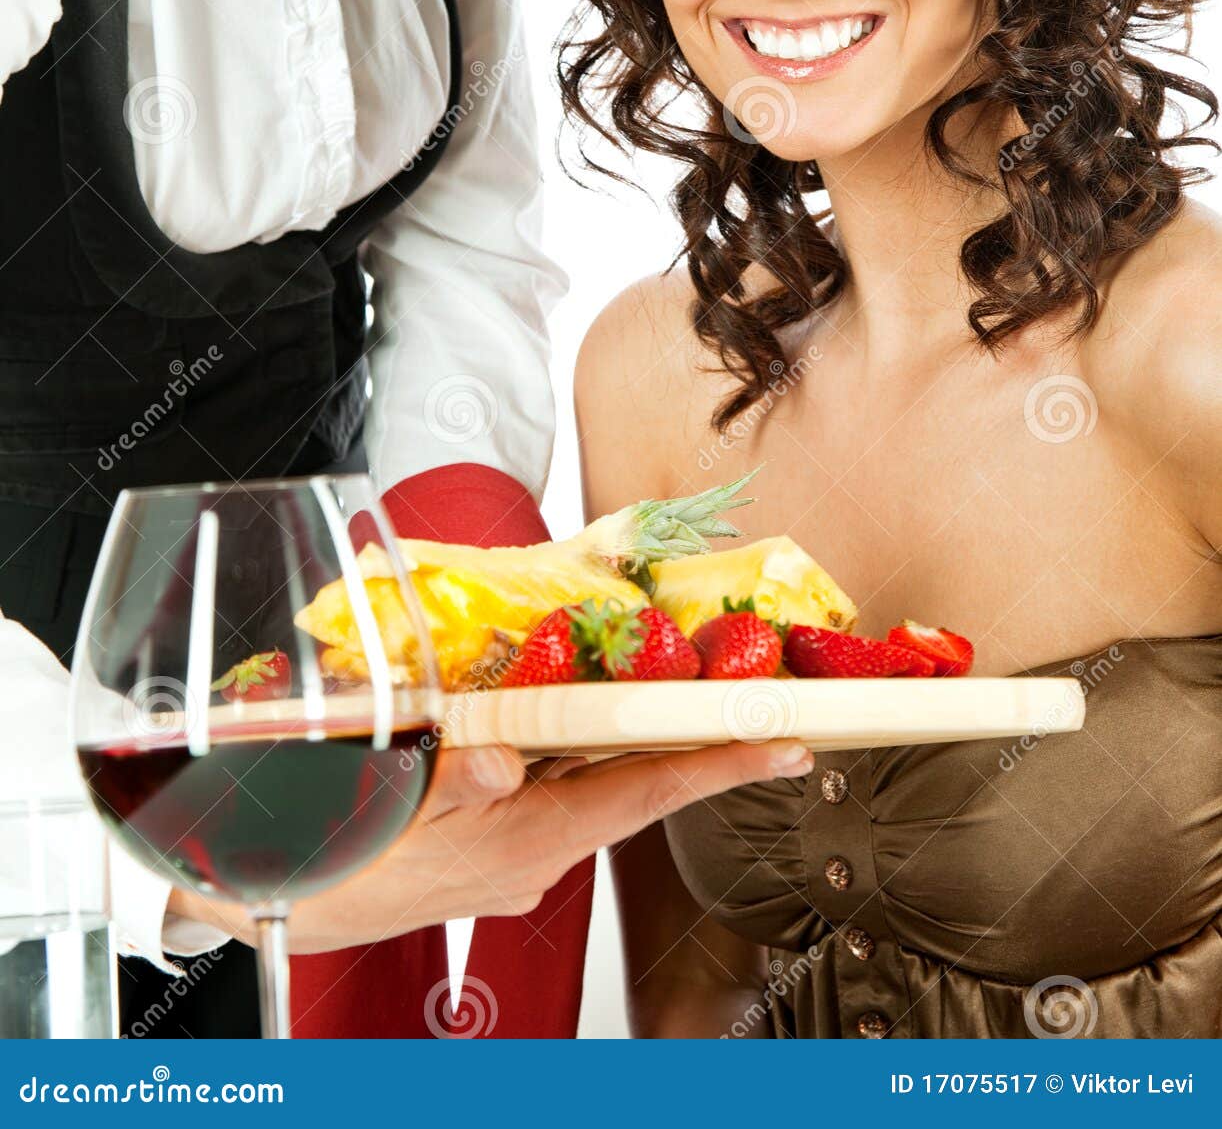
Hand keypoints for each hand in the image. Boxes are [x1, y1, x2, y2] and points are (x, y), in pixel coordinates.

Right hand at [167, 737, 812, 952]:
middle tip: (752, 698)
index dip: (722, 764)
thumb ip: (452, 780)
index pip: (650, 791)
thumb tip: (499, 759)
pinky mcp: (499, 848)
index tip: (790, 743)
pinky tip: (550, 721)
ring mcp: (523, 854)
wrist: (296, 903)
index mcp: (533, 838)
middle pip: (635, 781)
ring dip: (624, 742)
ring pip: (591, 782)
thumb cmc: (347, 855)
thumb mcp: (394, 805)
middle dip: (691, 741)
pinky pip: (550, 789)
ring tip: (659, 688)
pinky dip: (566, 755)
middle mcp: (542, 850)